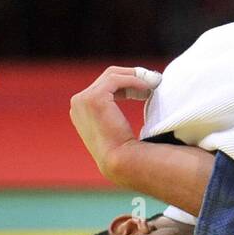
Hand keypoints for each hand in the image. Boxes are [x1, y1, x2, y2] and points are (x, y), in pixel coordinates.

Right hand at [69, 66, 156, 180]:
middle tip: (155, 81)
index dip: (128, 82)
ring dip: (136, 76)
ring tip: (155, 84)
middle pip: (109, 76)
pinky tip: (148, 88)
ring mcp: (82, 100)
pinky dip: (134, 80)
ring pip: (113, 75)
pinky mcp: (93, 99)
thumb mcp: (117, 124)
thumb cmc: (123, 147)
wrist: (119, 159)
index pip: (105, 85)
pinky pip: (116, 80)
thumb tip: (136, 94)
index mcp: (82, 108)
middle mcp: (78, 102)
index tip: (148, 88)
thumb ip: (115, 110)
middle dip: (133, 76)